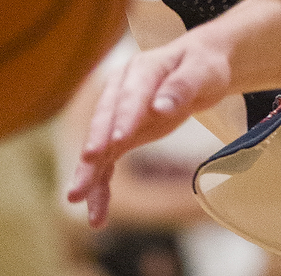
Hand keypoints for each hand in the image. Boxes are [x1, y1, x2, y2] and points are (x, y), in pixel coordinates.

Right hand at [68, 40, 230, 227]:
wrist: (199, 67)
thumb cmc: (203, 65)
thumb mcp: (203, 71)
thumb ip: (182, 86)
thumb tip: (160, 106)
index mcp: (142, 69)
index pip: (131, 95)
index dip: (125, 117)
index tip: (118, 139)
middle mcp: (121, 90)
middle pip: (105, 119)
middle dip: (96, 144)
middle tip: (88, 164)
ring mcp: (117, 114)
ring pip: (99, 145)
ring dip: (89, 172)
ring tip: (77, 198)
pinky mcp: (120, 135)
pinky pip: (107, 163)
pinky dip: (101, 186)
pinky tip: (98, 214)